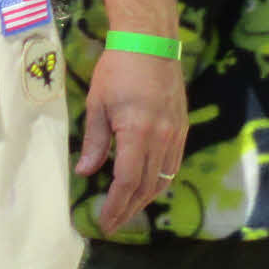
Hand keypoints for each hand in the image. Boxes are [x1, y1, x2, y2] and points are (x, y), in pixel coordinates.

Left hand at [77, 46, 186, 234]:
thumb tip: (85, 173)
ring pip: (163, 179)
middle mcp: (161, 139)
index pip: (126, 181)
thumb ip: (94, 141)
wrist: (150, 44)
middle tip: (113, 224)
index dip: (116, 205)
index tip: (105, 222)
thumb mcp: (97, 104)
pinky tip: (147, 186)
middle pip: (146, 186)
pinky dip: (160, 182)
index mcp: (137, 133)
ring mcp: (175, 135)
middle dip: (129, 208)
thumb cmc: (117, 70)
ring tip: (127, 210)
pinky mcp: (182, 129)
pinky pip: (173, 165)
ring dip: (145, 199)